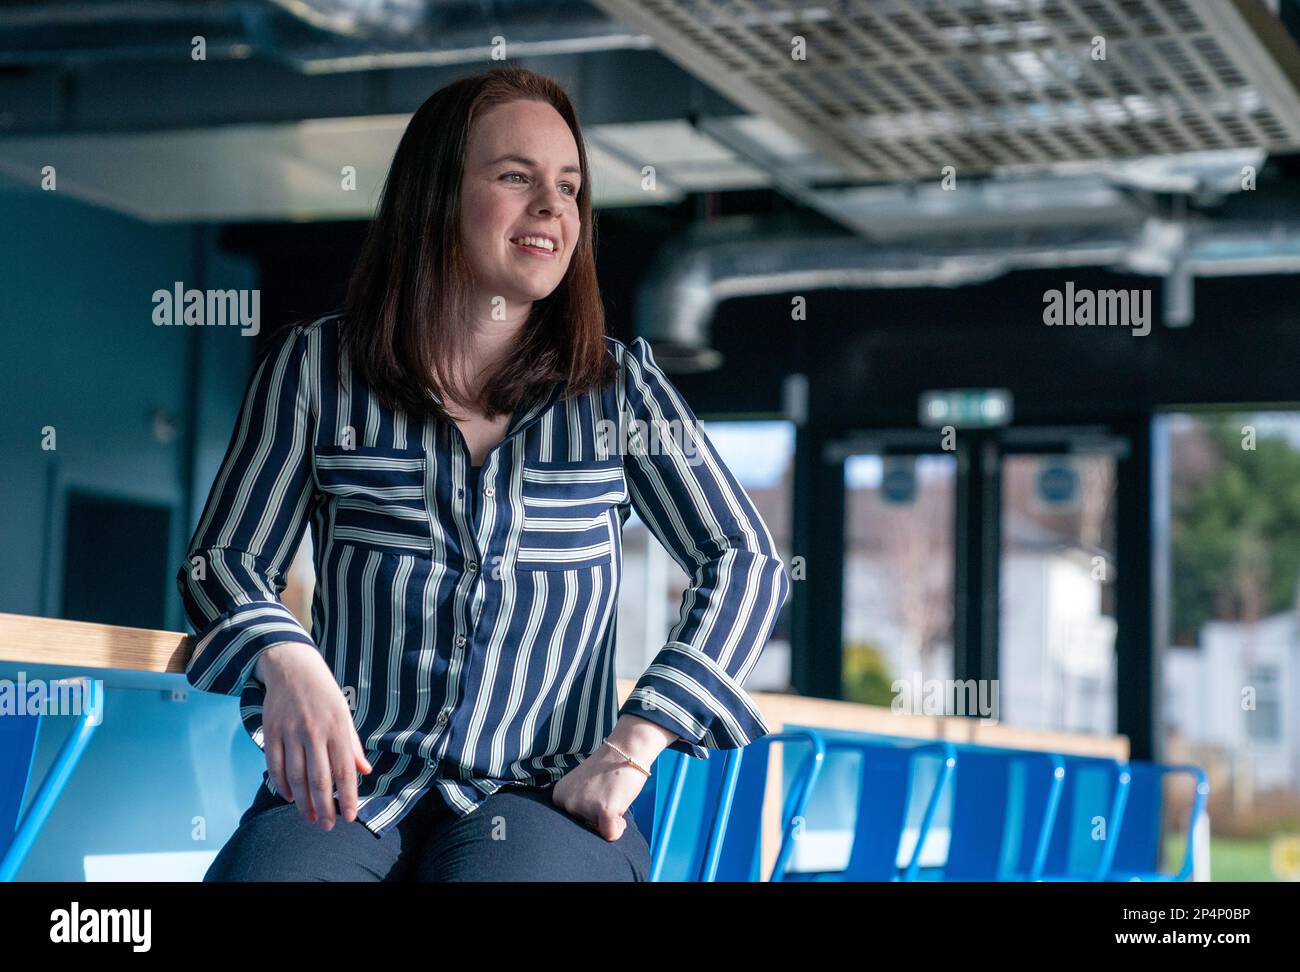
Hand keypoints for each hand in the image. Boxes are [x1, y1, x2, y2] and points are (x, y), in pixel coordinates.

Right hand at [256, 642, 372, 831]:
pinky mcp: (271, 732)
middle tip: (327, 826)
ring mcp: (291, 732)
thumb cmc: (324, 693)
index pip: (344, 770)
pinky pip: (275, 766)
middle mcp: (314, 731)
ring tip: (310, 818)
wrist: (292, 667)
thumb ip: (353, 745)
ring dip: (303, 802)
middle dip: (324, 807)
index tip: (349, 817)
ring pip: (296, 776)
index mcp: (338, 727)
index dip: (347, 796)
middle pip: (319, 778)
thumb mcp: (345, 713)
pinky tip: (289, 797)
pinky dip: (282, 785)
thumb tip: (364, 772)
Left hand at [550, 743, 648, 840]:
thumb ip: (578, 806)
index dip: (588, 813)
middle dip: (599, 816)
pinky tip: (619, 805)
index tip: (595, 794)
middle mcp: (567, 802)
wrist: (626, 749)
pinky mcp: (604, 811)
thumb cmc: (607, 768)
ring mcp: (584, 806)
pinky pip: (611, 835)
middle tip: (606, 793)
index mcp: (559, 796)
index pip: (571, 822)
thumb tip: (586, 833)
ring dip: (610, 817)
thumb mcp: (582, 787)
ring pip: (599, 831)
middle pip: (585, 828)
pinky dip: (618, 827)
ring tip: (613, 793)